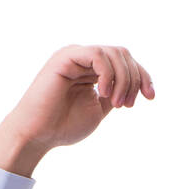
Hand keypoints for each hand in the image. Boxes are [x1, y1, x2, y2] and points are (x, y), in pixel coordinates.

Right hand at [0, 44, 154, 153]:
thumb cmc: (63, 126)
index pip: (126, 62)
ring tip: (116, 103)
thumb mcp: (99, 110)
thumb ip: (115, 94)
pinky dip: (108, 74)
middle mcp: (84, 59)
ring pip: (114, 53)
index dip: (142, 77)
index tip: (150, 97)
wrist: (37, 135)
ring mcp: (75, 56)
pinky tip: (104, 94)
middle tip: (126, 105)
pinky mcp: (66, 57)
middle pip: (123, 54)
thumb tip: (135, 84)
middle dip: (134, 79)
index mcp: (93, 70)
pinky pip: (97, 55)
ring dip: (123, 80)